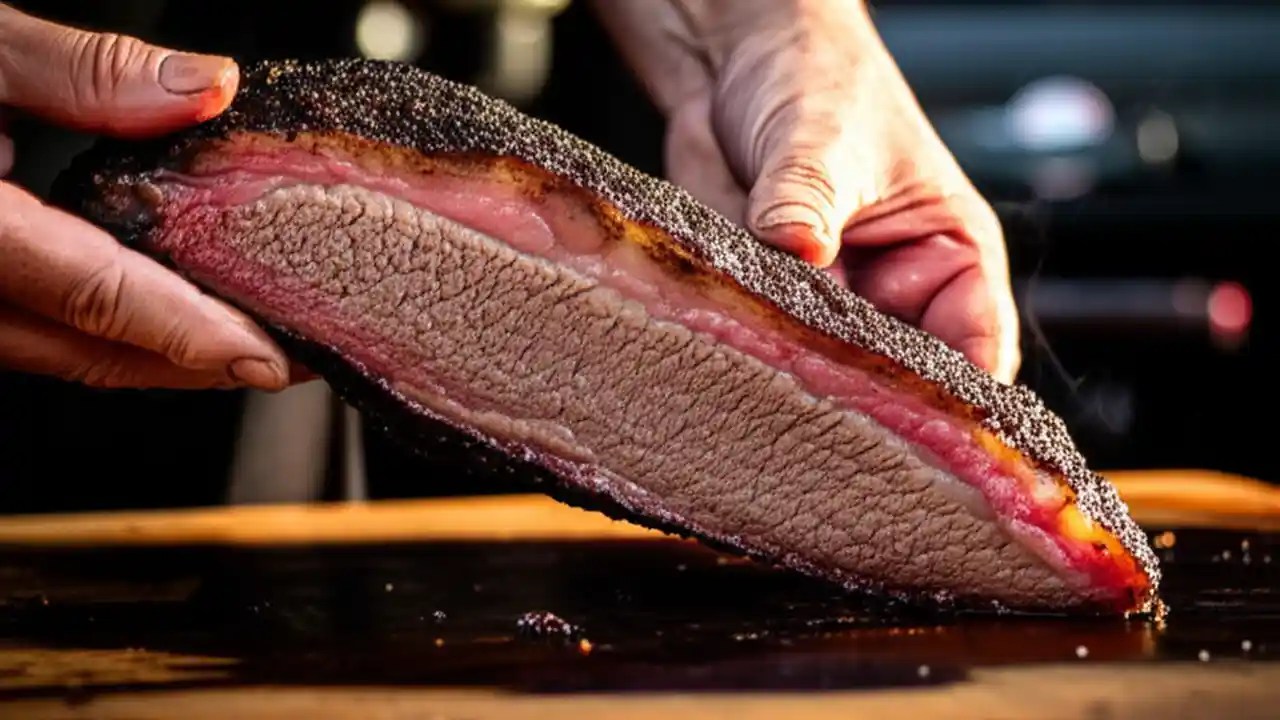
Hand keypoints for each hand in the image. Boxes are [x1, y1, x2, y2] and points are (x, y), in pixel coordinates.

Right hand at [0, 4, 293, 390]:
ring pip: (64, 355)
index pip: (94, 296)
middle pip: (92, 351)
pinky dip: (109, 336)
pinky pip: (35, 335)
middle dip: (200, 364)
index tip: (268, 359)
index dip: (189, 333)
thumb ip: (79, 73)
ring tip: (251, 342)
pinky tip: (164, 318)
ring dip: (160, 359)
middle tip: (297, 356)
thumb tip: (206, 88)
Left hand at [590, 0, 1020, 382]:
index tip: (919, 433)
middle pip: (893, 382)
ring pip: (817, 375)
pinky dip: (740, 357)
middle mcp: (891, 296)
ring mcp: (823, 308)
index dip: (955, 402)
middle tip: (824, 410)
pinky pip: (754, 351)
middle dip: (861, 401)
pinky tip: (723, 356)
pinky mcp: (760, 307)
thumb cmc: (818, 83)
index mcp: (948, 258)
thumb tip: (797, 244)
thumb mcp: (823, 134)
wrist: (735, 64)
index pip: (975, 350)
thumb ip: (808, 193)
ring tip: (769, 379)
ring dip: (792, 380)